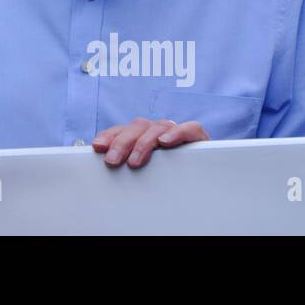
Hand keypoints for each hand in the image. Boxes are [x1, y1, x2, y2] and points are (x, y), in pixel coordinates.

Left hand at [91, 117, 208, 168]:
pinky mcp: (198, 136)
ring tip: (135, 160)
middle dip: (122, 142)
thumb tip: (104, 171)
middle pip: (137, 126)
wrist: (206, 178)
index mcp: (143, 135)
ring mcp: (177, 131)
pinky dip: (177, 133)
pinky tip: (165, 142)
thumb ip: (129, 165)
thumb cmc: (170, 177)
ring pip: (158, 126)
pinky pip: (189, 128)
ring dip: (144, 143)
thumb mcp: (145, 172)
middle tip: (112, 161)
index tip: (97, 147)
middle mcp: (158, 130)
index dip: (110, 136)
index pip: (123, 129)